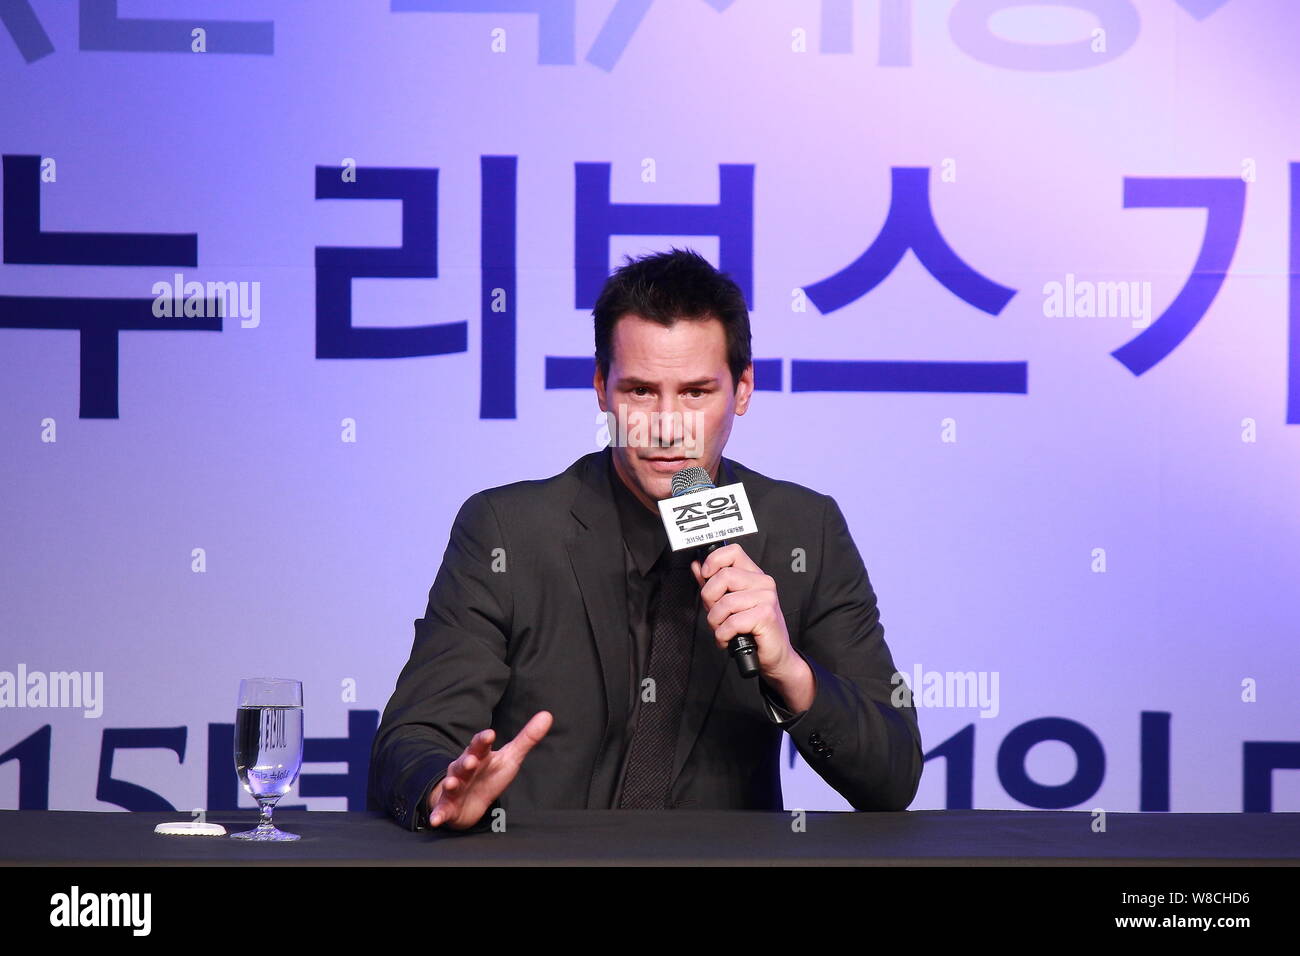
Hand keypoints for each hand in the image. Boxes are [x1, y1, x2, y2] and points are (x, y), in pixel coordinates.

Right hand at [426, 710, 552, 829]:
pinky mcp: (448, 807)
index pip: (480, 745)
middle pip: (464, 763)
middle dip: (466, 761)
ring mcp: (455, 788)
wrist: (469, 800)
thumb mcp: (510, 757)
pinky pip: (442, 810)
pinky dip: (438, 814)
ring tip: (452, 783)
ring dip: (451, 783)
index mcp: (479, 756)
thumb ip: (527, 738)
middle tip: (471, 760)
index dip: (483, 740)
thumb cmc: (489, 774)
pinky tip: (435, 819)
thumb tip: (547, 715)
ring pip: (452, 783)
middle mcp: (464, 770)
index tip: (490, 734)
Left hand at [691, 543, 813, 712]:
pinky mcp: (766, 615)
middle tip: (715, 615)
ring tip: (723, 630)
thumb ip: (713, 584)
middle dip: (709, 599)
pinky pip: (731, 622)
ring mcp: (766, 598)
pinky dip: (723, 635)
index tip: (705, 575)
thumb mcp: (729, 605)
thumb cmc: (753, 630)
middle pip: (724, 576)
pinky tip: (728, 640)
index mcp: (754, 575)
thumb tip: (697, 565)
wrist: (775, 655)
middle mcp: (763, 583)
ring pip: (725, 603)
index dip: (714, 561)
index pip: (733, 552)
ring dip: (716, 623)